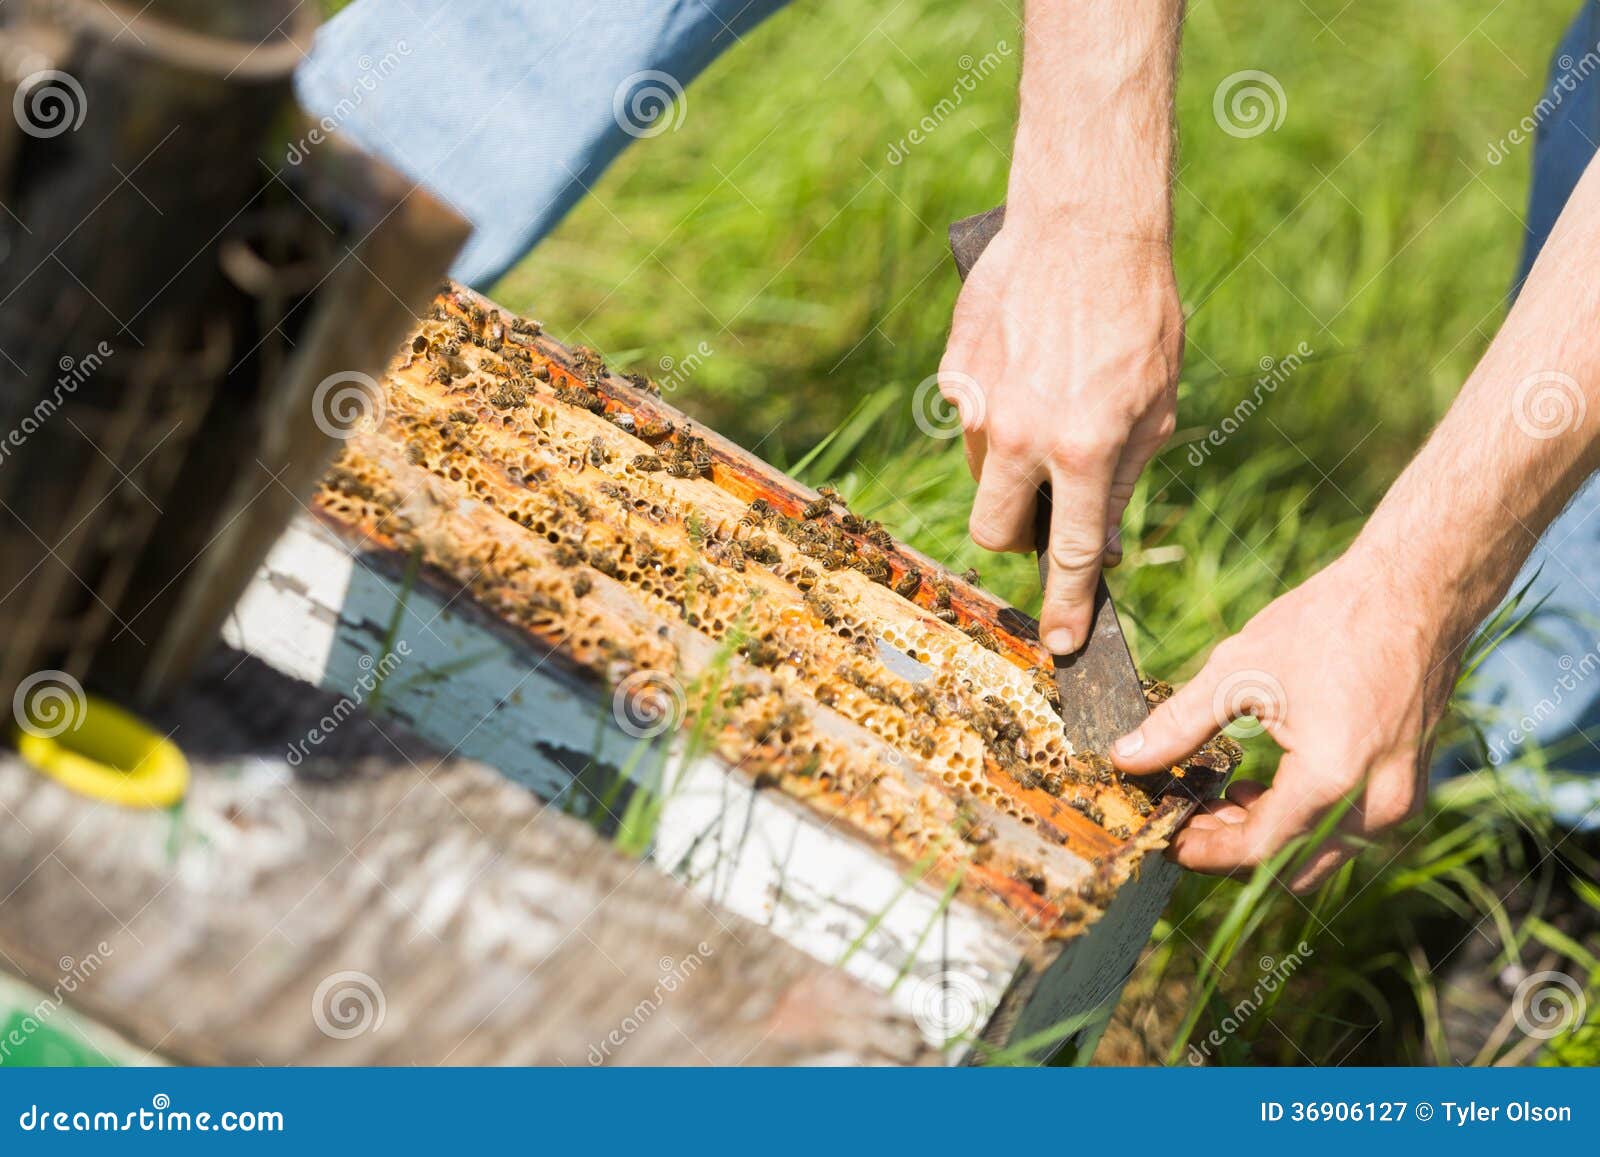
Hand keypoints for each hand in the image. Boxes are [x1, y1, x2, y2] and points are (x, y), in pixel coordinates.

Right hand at [939, 218, 1182, 654]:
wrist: (1088, 226)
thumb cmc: (1139, 314)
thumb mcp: (1156, 406)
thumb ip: (1123, 481)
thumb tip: (1099, 545)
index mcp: (1084, 450)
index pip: (1070, 554)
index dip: (1067, 607)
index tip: (1062, 647)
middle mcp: (1022, 436)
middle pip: (993, 532)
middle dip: (1015, 537)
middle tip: (1044, 511)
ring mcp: (979, 405)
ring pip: (980, 473)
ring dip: (1009, 467)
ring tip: (1049, 408)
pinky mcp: (954, 372)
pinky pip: (969, 418)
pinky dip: (994, 411)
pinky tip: (1027, 367)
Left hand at [1109, 549, 1459, 890]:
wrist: (1413, 590)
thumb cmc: (1329, 623)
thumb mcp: (1239, 672)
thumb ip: (1179, 725)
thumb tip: (1124, 758)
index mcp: (1331, 779)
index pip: (1256, 851)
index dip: (1203, 852)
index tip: (1166, 837)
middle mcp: (1375, 804)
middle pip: (1289, 868)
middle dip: (1232, 851)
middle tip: (1187, 818)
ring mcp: (1400, 800)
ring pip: (1319, 854)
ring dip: (1266, 837)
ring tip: (1219, 797)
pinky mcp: (1408, 787)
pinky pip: (1345, 830)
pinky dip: (1299, 822)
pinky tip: (1263, 786)